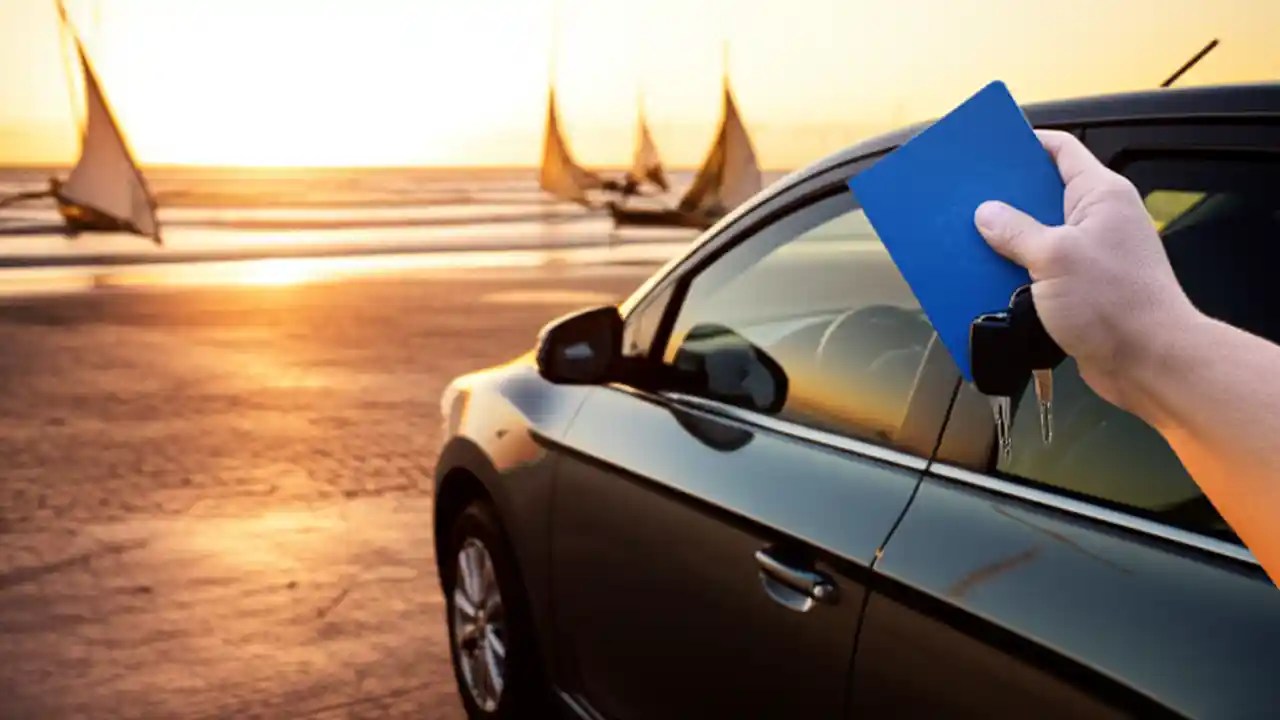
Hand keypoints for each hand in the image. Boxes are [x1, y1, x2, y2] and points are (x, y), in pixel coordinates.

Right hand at [973, 130, 1199, 415]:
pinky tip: (988, 280)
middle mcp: (1098, 220)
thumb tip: (987, 213)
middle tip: (967, 200)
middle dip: (1005, 198)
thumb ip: (1015, 231)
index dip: (1025, 144)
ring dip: (1006, 241)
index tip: (989, 150)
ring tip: (969, 242)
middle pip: (1043, 194)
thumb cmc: (1116, 303)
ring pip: (1038, 235)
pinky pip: (1041, 270)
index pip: (1060, 150)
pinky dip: (1015, 273)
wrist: (1150, 362)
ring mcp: (1092, 255)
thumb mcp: (1053, 257)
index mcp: (1100, 195)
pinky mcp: (1083, 288)